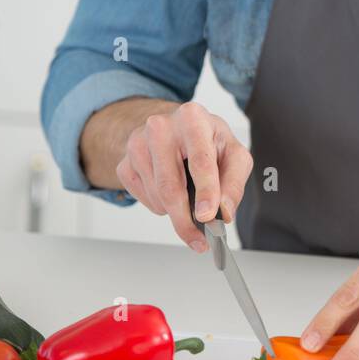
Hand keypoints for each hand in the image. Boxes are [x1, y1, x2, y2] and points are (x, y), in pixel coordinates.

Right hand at [116, 101, 253, 250]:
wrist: (177, 129)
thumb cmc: (208, 142)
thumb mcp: (233, 155)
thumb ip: (234, 183)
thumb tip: (224, 212)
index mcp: (192, 118)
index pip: (200, 161)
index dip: (206, 192)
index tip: (208, 216)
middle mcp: (160, 126)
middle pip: (171, 186)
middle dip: (186, 219)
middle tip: (198, 240)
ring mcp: (137, 144)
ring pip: (157, 196)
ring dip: (175, 211)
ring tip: (189, 199)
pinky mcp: (124, 162)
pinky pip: (143, 199)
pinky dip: (160, 206)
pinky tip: (170, 191)